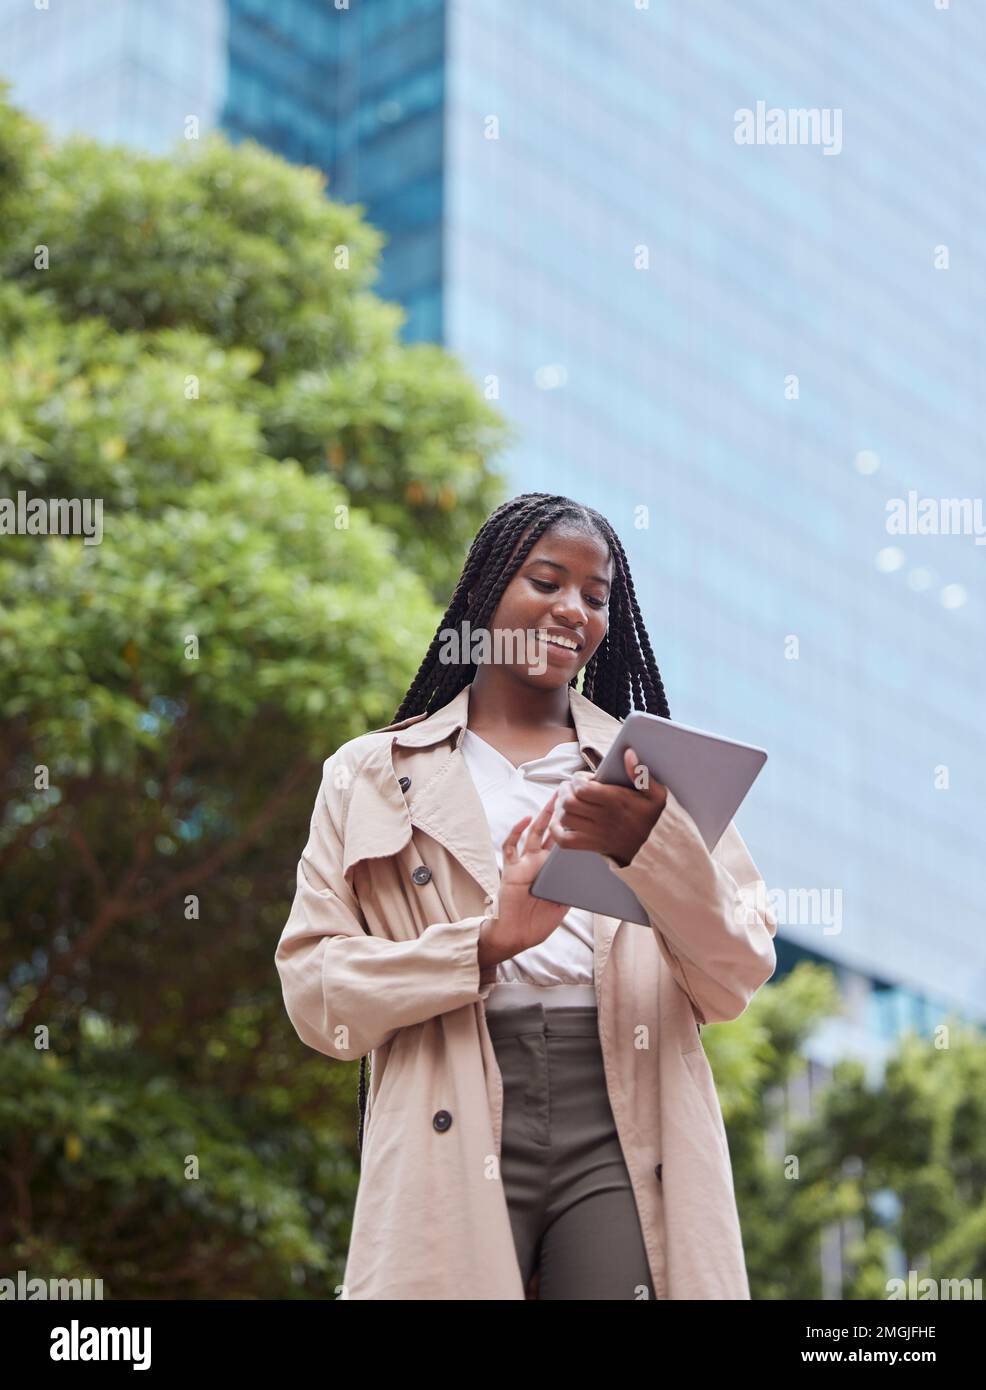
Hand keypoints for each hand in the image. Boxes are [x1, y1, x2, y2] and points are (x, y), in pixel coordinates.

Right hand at [479, 790, 569, 964]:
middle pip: (551, 833)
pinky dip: (516, 832)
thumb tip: (589, 877)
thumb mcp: (562, 908)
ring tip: (553, 800)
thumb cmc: (537, 924)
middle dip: (560, 815)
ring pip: (534, 834)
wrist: (515, 936)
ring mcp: (524, 864)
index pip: (565, 845)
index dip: (573, 829)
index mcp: (553, 871)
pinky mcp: (511, 869)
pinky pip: (511, 846)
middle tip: (571, 795)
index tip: (586, 815)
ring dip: (543, 817)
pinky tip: (525, 819)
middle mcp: (539, 863)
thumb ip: (571, 891)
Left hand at [548, 746, 666, 867]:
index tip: (584, 779)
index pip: (582, 788)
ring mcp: (596, 833)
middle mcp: (603, 817)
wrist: (652, 849)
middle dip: (565, 791)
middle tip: (570, 788)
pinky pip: (564, 840)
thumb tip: (628, 753)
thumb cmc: (649, 817)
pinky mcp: (590, 845)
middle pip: (569, 802)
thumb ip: (641, 773)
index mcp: (616, 801)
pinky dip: (556, 830)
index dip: (577, 780)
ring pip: (565, 818)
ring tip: (567, 801)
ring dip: (561, 808)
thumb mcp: (655, 794)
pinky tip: (560, 821)